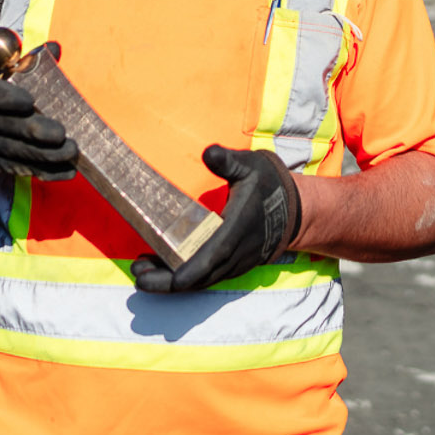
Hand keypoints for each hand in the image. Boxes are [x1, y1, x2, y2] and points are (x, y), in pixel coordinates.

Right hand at [0, 64, 77, 179]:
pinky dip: (44, 171)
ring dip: (45, 155)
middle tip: (61, 134)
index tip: (29, 101)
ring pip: (14, 152)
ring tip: (71, 151)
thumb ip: (25, 62)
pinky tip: (66, 170)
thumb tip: (55, 47)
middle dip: (35, 132)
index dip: (6, 98)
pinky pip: (18, 169)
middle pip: (5, 127)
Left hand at [131, 145, 301, 291]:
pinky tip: (162, 266)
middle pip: (200, 276)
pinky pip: (206, 276)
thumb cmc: (270, 184)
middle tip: (138, 276)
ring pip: (201, 280)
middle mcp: (236, 253)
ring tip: (141, 271)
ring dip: (171, 281)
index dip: (194, 270)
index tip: (174, 280)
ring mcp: (235, 262)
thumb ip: (228, 162)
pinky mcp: (232, 264)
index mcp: (238, 229)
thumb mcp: (251, 166)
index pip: (214, 256)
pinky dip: (184, 276)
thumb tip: (208, 152)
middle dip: (168, 281)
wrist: (296, 209)